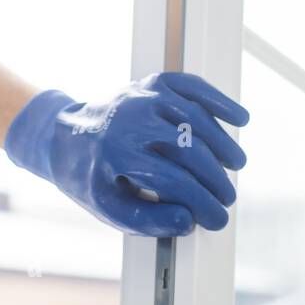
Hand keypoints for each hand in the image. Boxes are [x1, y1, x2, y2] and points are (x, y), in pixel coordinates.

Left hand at [4, 72, 249, 236]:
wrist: (65, 136)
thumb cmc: (90, 176)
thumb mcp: (110, 207)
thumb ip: (150, 219)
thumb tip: (189, 221)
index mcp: (117, 153)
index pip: (174, 181)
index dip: (202, 204)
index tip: (218, 219)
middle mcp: (132, 119)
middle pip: (190, 150)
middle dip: (215, 179)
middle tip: (228, 198)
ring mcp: (144, 96)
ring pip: (196, 119)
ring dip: (222, 144)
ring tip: (236, 166)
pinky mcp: (154, 83)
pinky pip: (193, 87)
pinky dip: (219, 101)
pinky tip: (240, 118)